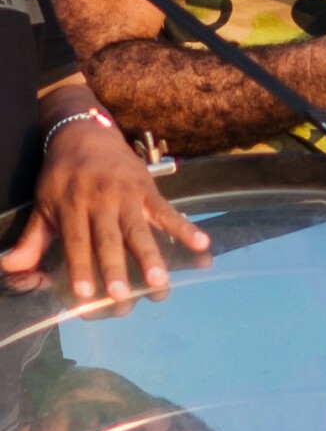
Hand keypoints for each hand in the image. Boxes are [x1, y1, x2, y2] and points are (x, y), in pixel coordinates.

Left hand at [0, 117, 208, 300]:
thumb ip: (32, 239)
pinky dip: (185, 227)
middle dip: (117, 268)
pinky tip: (201, 244)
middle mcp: (101, 200)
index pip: (77, 242)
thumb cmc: (61, 174)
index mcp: (72, 206)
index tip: (86, 295)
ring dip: (150, 256)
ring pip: (139, 229)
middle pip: (110, 239)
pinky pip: (168, 211)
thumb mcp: (42, 204)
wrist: (84, 133)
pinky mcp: (149, 189)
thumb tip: (10, 267)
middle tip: (123, 297)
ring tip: (159, 282)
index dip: (81, 268)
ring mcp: (128, 194)